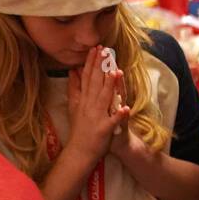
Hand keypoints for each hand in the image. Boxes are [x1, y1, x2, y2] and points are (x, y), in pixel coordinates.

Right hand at [65, 46, 128, 162]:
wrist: (79, 151)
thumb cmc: (79, 128)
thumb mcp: (74, 106)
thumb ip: (74, 88)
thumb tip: (72, 70)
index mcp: (83, 99)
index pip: (87, 77)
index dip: (91, 62)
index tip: (95, 48)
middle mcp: (89, 105)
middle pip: (95, 83)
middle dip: (100, 67)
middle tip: (105, 51)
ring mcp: (97, 117)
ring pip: (104, 98)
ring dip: (110, 86)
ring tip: (115, 72)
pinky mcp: (104, 129)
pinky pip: (113, 122)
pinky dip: (119, 115)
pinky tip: (126, 108)